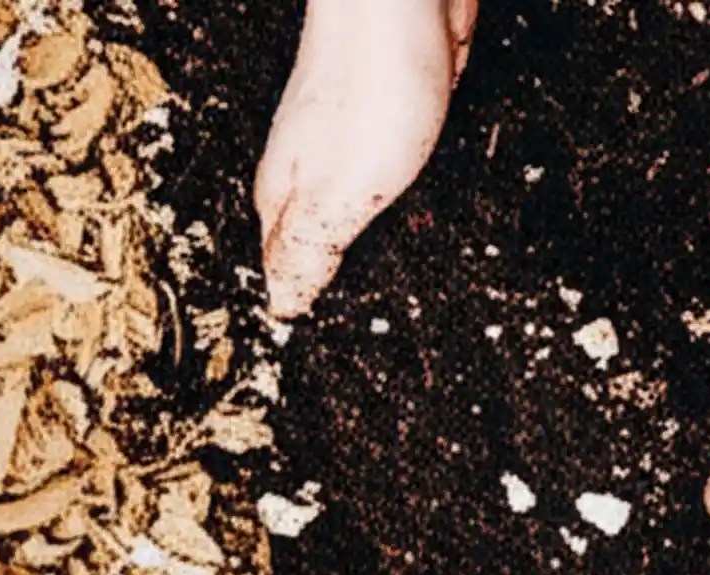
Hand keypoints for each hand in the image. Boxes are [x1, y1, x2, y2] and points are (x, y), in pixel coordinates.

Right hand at [255, 0, 475, 317]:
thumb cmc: (371, 83)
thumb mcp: (338, 192)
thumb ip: (308, 251)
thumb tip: (280, 305)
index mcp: (285, 193)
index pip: (280, 269)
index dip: (303, 307)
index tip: (327, 355)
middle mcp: (311, 169)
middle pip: (317, 241)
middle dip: (340, 281)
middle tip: (375, 335)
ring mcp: (353, 143)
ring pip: (360, 211)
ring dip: (377, 245)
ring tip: (402, 291)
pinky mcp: (396, 121)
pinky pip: (399, 179)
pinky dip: (410, 203)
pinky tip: (429, 219)